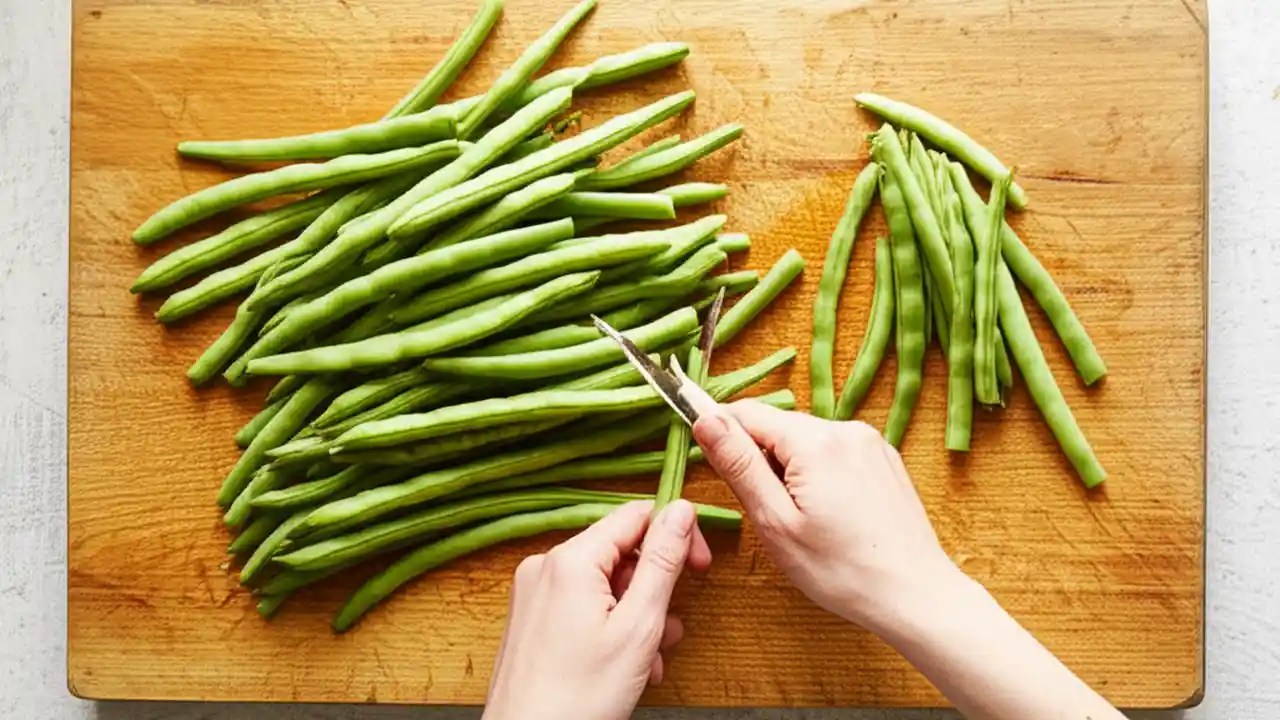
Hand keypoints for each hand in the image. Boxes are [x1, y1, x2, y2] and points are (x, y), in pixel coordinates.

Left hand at [483, 500, 710, 719]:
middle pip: (619, 552)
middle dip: (654, 588)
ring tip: (648, 659)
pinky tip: (623, 664)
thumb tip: (681, 509)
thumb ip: (662, 562)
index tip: (700, 566)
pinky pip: (581, 605)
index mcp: (570, 560)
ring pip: (603, 584)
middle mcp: (545, 566)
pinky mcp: (531, 618)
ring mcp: (533, 593)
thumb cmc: (578, 699)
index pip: (636, 516)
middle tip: (671, 629)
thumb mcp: (638, 627)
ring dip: (636, 614)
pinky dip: (609, 626)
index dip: (675, 536)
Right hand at [691, 401, 960, 631]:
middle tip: (764, 510)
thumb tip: (705, 419)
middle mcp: (845, 429)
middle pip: (778, 426)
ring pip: (806, 440)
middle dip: (760, 458)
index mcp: (815, 442)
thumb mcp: (775, 523)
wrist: (915, 594)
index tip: (705, 456)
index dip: (719, 431)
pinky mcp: (884, 458)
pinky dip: (818, 473)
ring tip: (800, 519)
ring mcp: (870, 442)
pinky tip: (828, 514)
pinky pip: (834, 452)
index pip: (747, 413)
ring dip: (789, 467)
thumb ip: (739, 466)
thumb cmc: (840, 570)